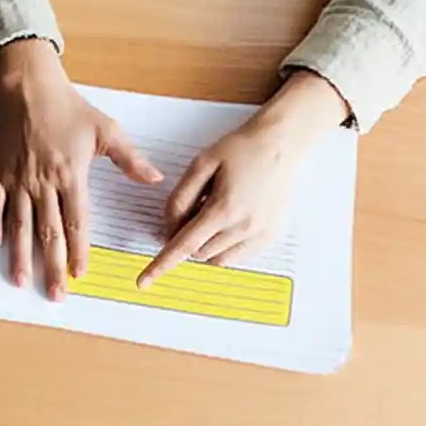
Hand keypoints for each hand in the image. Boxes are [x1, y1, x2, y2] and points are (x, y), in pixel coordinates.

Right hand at [0, 40, 162, 300]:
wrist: (29, 88)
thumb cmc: (69, 108)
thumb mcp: (106, 130)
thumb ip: (130, 159)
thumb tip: (155, 179)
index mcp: (70, 176)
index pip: (75, 221)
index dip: (78, 250)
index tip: (80, 273)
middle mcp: (43, 183)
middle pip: (48, 233)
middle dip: (52, 266)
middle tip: (55, 294)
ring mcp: (19, 181)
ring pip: (20, 225)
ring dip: (21, 255)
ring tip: (22, 280)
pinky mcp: (1, 174)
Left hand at [137, 71, 350, 286]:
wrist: (282, 143)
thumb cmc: (241, 149)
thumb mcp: (200, 164)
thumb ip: (179, 199)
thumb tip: (169, 229)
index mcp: (223, 208)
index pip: (183, 246)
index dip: (161, 265)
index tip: (144, 282)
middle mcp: (244, 227)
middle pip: (196, 252)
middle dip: (186, 237)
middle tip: (195, 208)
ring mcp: (259, 234)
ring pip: (214, 258)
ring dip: (204, 244)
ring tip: (215, 211)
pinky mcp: (269, 237)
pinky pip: (235, 257)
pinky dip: (223, 247)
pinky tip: (229, 221)